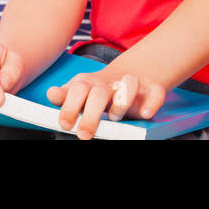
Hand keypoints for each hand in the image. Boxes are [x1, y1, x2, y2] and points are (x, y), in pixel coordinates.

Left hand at [46, 64, 166, 139]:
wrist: (128, 74)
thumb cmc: (98, 90)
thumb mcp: (79, 91)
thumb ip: (65, 95)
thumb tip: (52, 94)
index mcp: (90, 83)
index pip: (78, 90)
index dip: (70, 107)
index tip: (65, 125)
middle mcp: (110, 83)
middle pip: (99, 93)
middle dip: (91, 115)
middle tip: (84, 134)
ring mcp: (131, 86)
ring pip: (129, 84)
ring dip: (122, 102)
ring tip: (115, 117)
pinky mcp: (151, 91)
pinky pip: (156, 93)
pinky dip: (152, 102)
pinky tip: (146, 113)